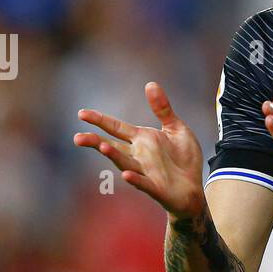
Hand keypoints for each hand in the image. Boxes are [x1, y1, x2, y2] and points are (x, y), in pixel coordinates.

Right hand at [74, 82, 205, 220]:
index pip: (117, 128)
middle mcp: (139, 155)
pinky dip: (134, 179)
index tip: (82, 114)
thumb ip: (163, 109)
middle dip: (96, 142)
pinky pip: (143, 183)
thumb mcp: (177, 129)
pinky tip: (126, 175)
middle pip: (113, 147)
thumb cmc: (184, 158)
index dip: (100, 120)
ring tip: (102, 147)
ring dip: (113, 156)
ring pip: (124, 163)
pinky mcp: (156, 187)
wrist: (195, 186)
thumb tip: (150, 84)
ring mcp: (146, 172)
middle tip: (77, 138)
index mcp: (142, 139)